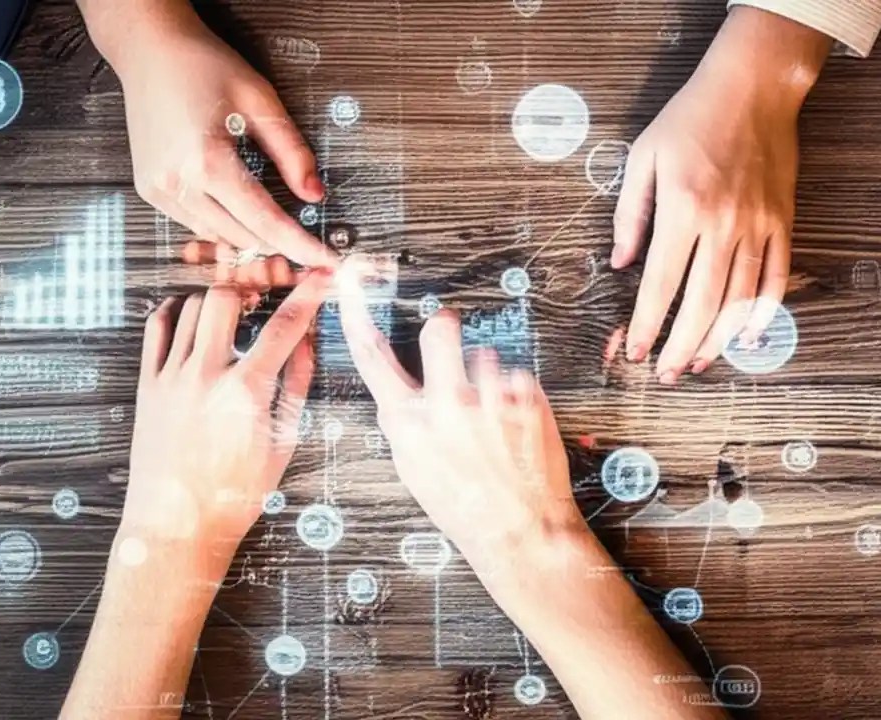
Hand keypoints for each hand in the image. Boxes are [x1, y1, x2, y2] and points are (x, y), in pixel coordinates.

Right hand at [113, 17, 334, 267]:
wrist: (150, 50)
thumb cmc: (202, 66)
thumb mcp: (259, 100)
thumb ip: (291, 151)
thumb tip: (314, 193)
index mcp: (206, 160)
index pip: (265, 221)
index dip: (300, 245)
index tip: (325, 260)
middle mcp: (177, 182)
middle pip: (242, 237)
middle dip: (278, 245)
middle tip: (307, 244)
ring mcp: (159, 189)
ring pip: (218, 237)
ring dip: (249, 237)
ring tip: (276, 229)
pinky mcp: (150, 191)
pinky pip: (195, 224)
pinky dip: (222, 225)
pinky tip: (238, 211)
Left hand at [123, 267, 331, 573]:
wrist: (179, 526)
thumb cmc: (235, 494)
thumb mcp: (282, 442)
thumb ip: (296, 385)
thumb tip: (308, 343)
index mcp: (245, 392)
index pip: (285, 326)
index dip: (309, 295)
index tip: (321, 279)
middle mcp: (205, 376)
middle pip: (227, 297)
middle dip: (252, 289)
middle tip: (264, 299)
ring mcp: (171, 377)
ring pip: (192, 306)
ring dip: (217, 301)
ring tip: (233, 315)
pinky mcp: (147, 384)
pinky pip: (157, 326)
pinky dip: (177, 312)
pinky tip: (193, 321)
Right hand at [335, 258, 580, 571]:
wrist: (521, 530)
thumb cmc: (466, 506)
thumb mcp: (414, 470)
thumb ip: (403, 425)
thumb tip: (395, 396)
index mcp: (408, 422)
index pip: (371, 356)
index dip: (356, 314)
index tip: (351, 281)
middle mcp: (445, 402)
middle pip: (438, 327)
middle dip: (446, 330)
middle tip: (456, 351)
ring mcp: (489, 396)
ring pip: (485, 355)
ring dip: (489, 377)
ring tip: (495, 419)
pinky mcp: (528, 396)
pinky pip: (519, 375)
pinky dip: (519, 396)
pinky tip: (518, 428)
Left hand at [613, 7, 829, 382]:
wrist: (753, 88)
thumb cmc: (690, 119)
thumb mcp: (642, 159)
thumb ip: (630, 215)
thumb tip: (620, 263)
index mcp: (682, 209)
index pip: (660, 285)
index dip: (647, 326)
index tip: (636, 351)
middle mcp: (722, 224)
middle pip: (701, 304)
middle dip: (681, 346)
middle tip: (668, 374)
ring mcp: (758, 225)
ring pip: (740, 299)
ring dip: (718, 339)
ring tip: (700, 363)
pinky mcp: (783, 222)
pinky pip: (776, 277)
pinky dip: (765, 313)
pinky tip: (748, 337)